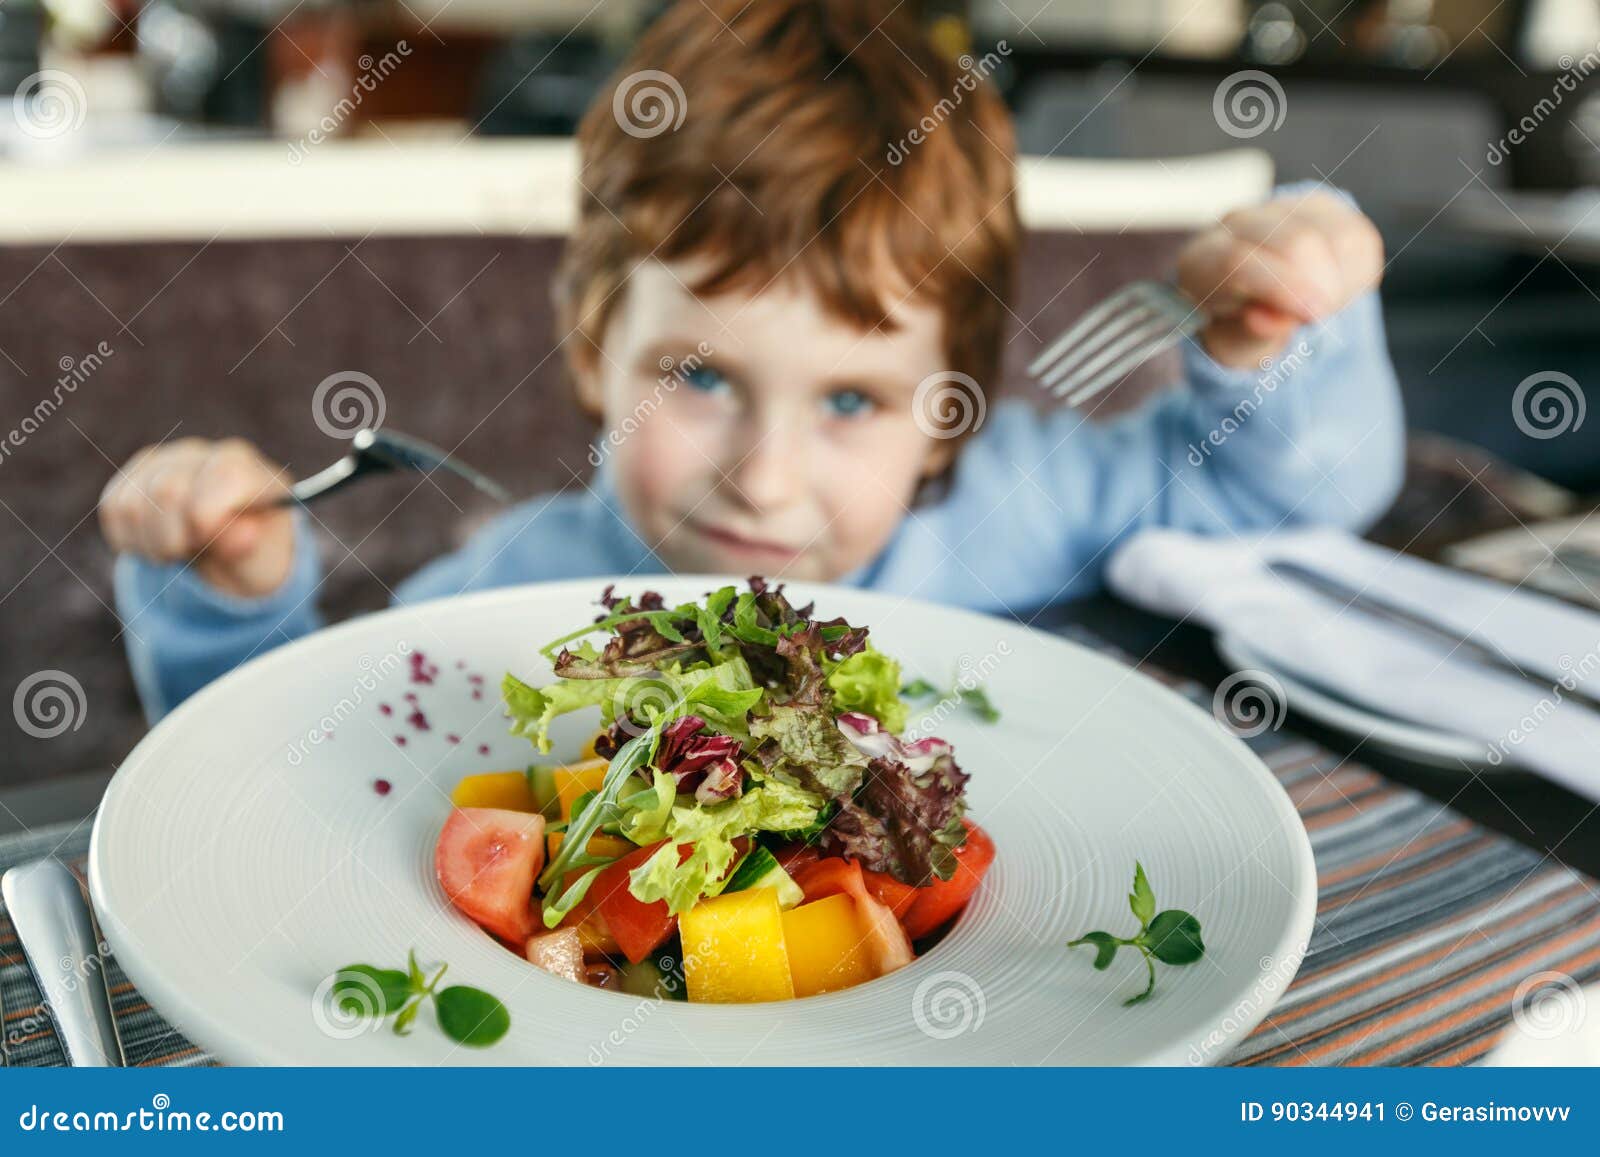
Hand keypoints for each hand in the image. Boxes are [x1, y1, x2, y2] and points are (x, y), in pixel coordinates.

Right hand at [98, 438, 296, 598]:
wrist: (228, 546)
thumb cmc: (252, 551)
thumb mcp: (260, 560)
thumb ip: (248, 548)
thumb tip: (244, 536)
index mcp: (245, 466)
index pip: (223, 474)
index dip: (207, 520)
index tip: (208, 544)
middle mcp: (201, 453)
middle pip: (167, 490)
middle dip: (174, 539)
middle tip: (190, 553)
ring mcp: (163, 460)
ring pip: (132, 503)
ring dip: (150, 544)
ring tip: (177, 552)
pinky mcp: (132, 475)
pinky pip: (113, 508)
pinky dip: (130, 540)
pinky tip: (156, 545)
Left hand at [1176, 190, 1383, 369]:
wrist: (1261, 302)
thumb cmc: (1241, 327)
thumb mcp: (1239, 345)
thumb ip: (1251, 333)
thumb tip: (1266, 319)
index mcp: (1203, 260)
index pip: (1239, 261)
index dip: (1281, 286)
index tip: (1314, 314)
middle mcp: (1239, 224)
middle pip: (1294, 241)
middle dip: (1320, 284)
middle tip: (1319, 318)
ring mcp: (1282, 209)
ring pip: (1334, 235)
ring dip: (1340, 283)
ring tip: (1321, 308)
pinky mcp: (1323, 209)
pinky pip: (1358, 237)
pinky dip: (1356, 275)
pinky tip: (1336, 290)